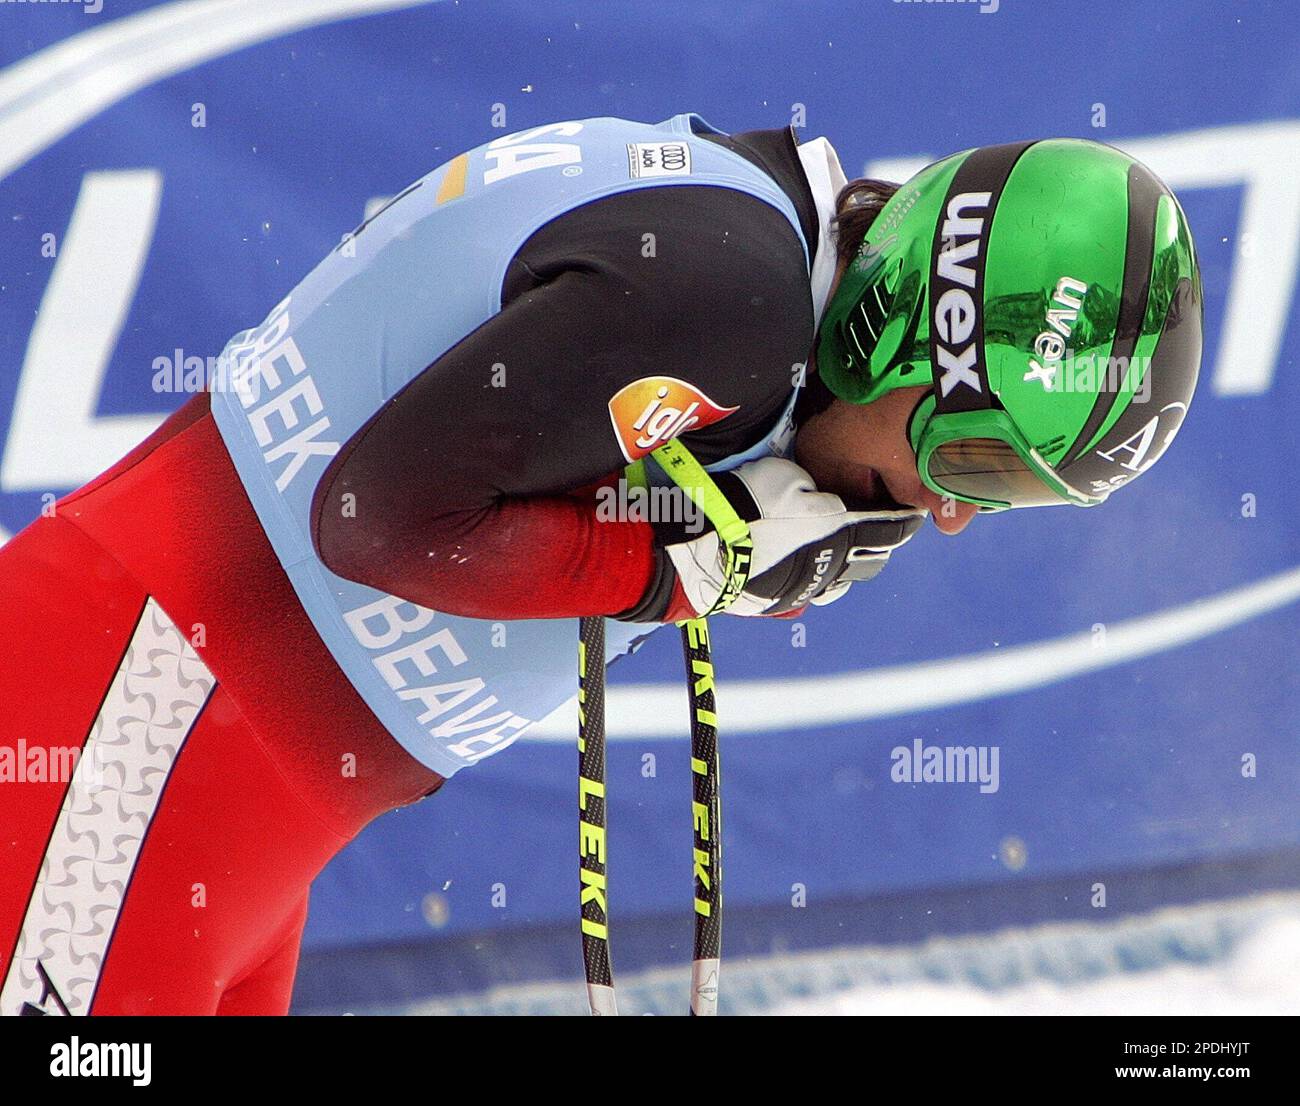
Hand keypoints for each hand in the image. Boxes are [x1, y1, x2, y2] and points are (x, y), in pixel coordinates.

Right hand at [659, 457, 923, 617]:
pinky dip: (812, 578)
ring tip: (836, 550)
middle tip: (875, 528)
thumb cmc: (748, 504)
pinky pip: (808, 592)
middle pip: (872, 560)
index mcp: (843, 532)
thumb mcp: (788, 477)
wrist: (705, 550)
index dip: (905, 519)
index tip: (916, 513)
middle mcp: (833, 566)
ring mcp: (807, 589)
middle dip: (879, 543)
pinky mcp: (780, 604)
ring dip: (845, 565)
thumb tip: (823, 500)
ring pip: (840, 581)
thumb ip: (816, 488)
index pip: (890, 527)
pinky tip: (800, 568)